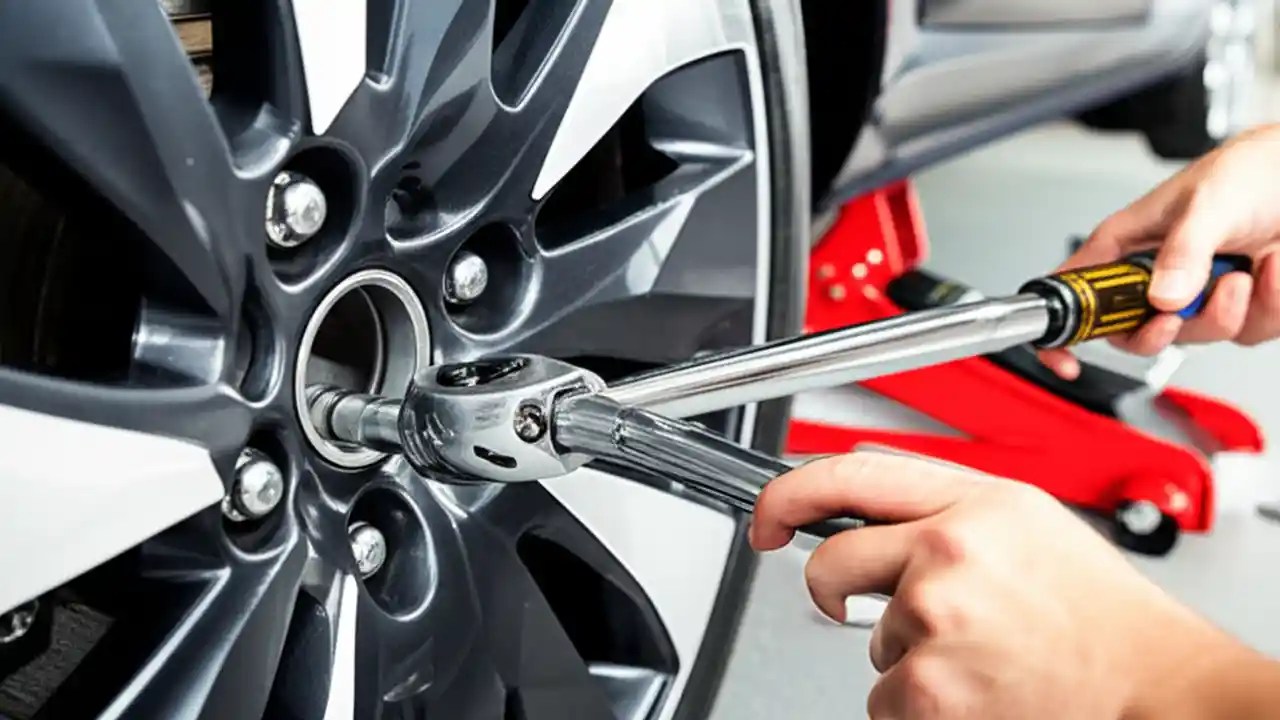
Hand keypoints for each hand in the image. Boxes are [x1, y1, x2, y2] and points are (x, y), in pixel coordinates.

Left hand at [750, 452, 1253, 719]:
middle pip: (832, 565)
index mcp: (969, 504)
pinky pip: (884, 697)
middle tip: (892, 610)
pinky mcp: (927, 691)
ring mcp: (933, 624)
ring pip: (871, 640)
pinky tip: (975, 686)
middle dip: (839, 591)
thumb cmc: (1094, 607)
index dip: (787, 495)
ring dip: (910, 652)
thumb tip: (863, 498)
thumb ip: (940, 499)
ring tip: (981, 650)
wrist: (1150, 682)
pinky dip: (918, 702)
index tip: (767, 518)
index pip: (845, 476)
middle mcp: (945, 555)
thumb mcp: (1023, 517)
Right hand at [1040, 124, 1279, 379]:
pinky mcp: (1241, 306)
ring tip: (1244, 269)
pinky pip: (1248, 332)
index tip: (1067, 358)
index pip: (1075, 292)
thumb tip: (1163, 298)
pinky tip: (1269, 269)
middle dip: (1163, 330)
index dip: (1063, 330)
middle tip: (1176, 311)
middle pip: (1133, 333)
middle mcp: (1157, 275)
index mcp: (1128, 244)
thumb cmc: (1251, 170)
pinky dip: (1268, 304)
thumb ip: (1183, 251)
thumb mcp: (1209, 203)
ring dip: (1229, 310)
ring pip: (1197, 337)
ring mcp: (1199, 294)